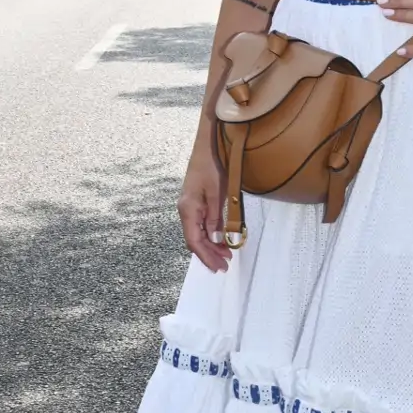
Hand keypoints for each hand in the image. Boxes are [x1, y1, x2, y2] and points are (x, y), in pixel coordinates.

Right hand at [177, 148, 231, 272]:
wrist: (208, 146)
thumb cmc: (212, 166)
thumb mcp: (216, 193)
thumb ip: (215, 218)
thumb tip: (214, 239)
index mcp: (188, 209)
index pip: (194, 241)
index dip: (206, 256)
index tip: (219, 266)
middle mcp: (186, 210)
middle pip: (195, 240)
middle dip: (209, 254)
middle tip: (225, 265)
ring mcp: (190, 207)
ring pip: (198, 233)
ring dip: (211, 246)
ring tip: (226, 255)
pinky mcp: (196, 203)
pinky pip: (201, 224)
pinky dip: (211, 235)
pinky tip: (221, 240)